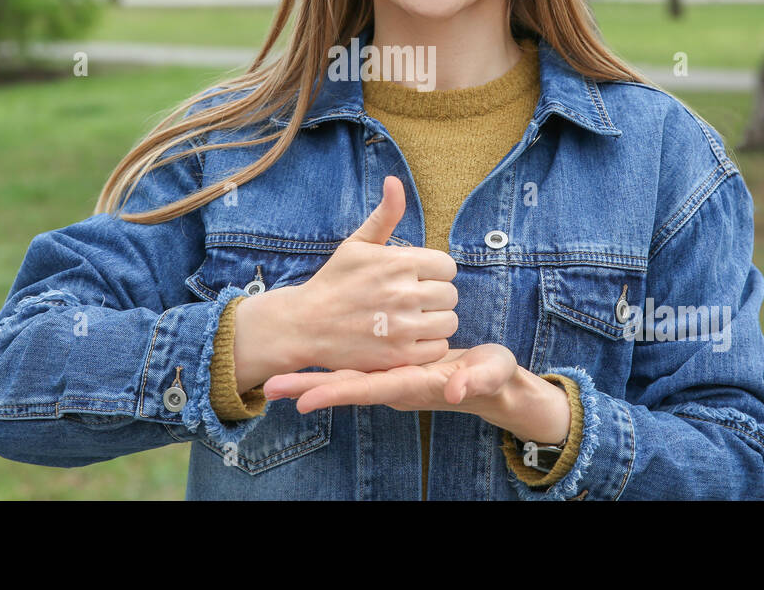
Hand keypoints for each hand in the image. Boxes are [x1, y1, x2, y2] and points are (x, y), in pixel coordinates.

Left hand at [263, 343, 517, 415]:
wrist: (493, 383)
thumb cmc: (493, 378)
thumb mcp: (490, 375)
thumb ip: (474, 381)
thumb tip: (455, 389)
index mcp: (413, 384)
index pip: (368, 389)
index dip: (336, 392)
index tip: (304, 401)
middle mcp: (394, 385)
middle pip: (346, 387)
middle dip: (309, 388)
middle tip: (270, 388)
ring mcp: (390, 377)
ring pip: (345, 378)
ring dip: (312, 379)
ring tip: (274, 382)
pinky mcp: (391, 368)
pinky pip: (355, 370)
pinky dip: (330, 368)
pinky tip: (308, 361)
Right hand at [277, 175, 459, 373]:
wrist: (304, 325)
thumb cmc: (334, 282)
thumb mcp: (357, 244)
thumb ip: (384, 214)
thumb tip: (395, 181)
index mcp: (397, 262)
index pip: (447, 266)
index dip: (434, 273)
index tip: (417, 279)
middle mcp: (403, 293)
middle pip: (451, 295)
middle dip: (435, 297)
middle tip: (412, 301)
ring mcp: (402, 327)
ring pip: (449, 322)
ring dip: (435, 322)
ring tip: (414, 320)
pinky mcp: (399, 356)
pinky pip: (438, 348)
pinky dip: (428, 345)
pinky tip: (409, 339)